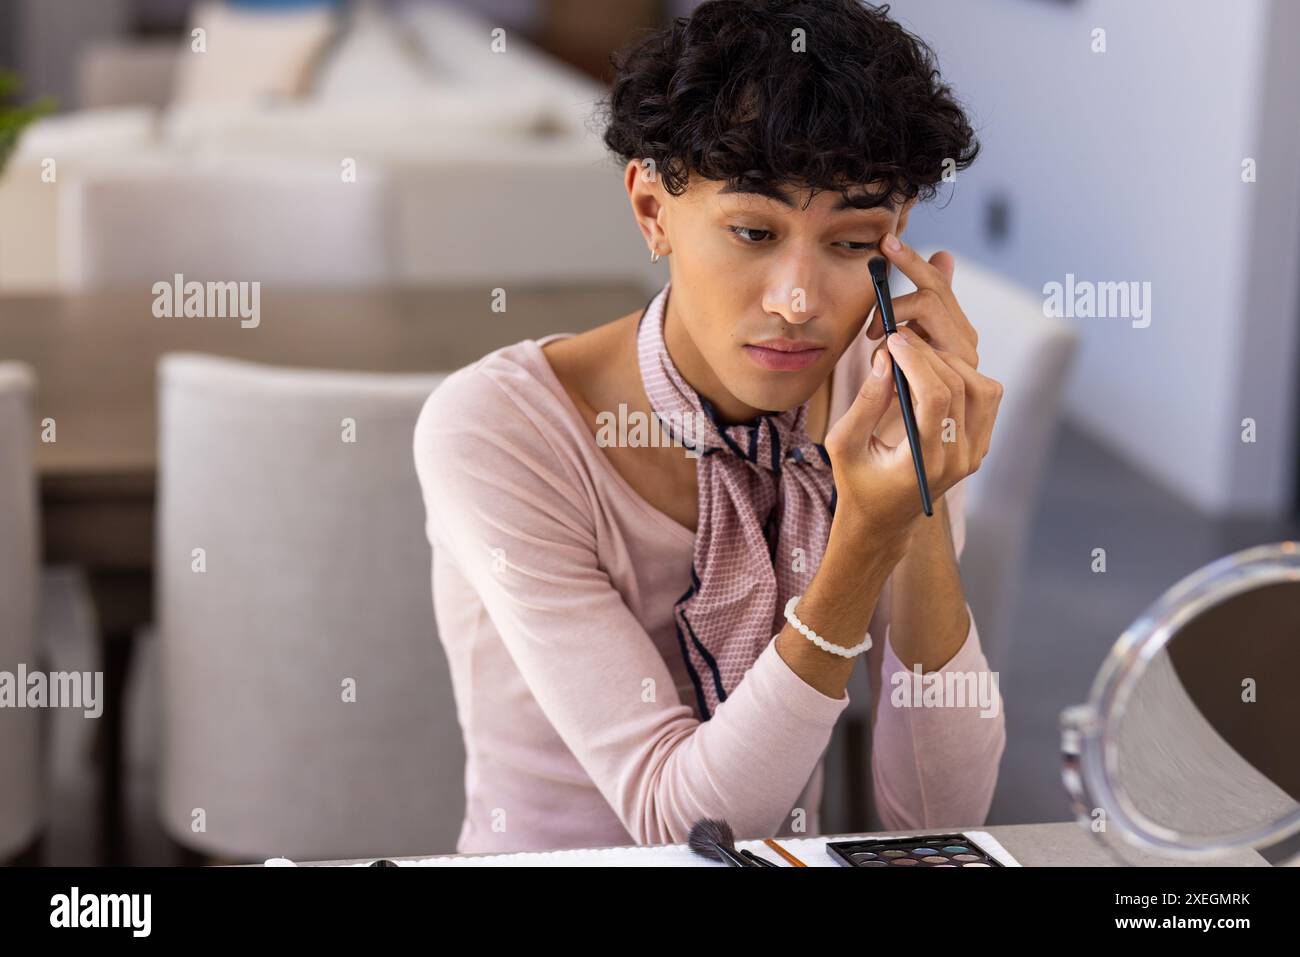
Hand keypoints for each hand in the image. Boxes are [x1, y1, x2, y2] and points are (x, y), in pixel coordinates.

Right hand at [824, 238, 1002, 534]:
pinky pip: (986, 397)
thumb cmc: (857, 482)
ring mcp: (975, 454)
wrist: (884, 519)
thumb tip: (887, 358)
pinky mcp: (980, 444)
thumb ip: (865, 402)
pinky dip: (963, 375)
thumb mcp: (843, 445)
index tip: (893, 339)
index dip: (917, 361)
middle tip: (899, 339)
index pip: (937, 400)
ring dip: (949, 363)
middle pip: (961, 388)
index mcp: (924, 464)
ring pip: (982, 388)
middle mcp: (959, 460)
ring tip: (915, 357)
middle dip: (929, 355)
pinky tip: (932, 373)